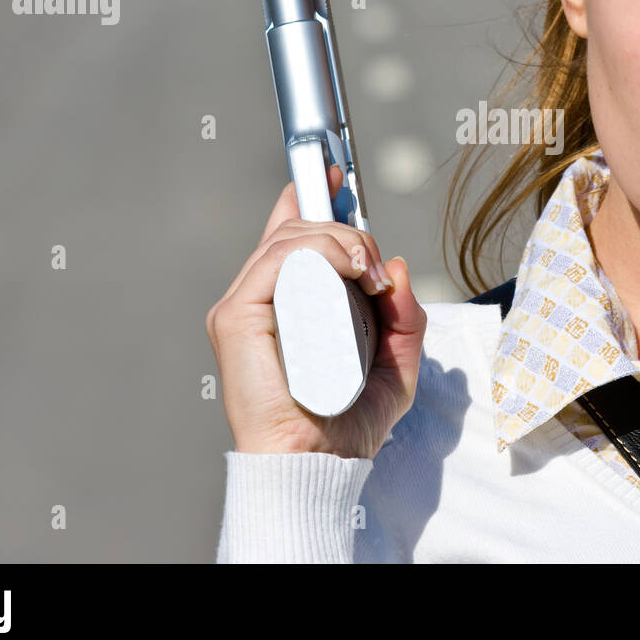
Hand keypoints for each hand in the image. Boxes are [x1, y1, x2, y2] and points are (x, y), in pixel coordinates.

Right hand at [205, 164, 426, 458]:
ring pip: (289, 239)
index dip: (312, 200)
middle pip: (297, 231)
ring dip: (339, 240)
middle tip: (373, 261)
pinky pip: (276, 261)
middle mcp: (260, 300)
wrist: (319, 464)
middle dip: (345, 229)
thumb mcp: (397, 363)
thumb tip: (397, 266)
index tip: (339, 175)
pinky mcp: (236, 318)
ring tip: (367, 270)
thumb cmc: (349, 424)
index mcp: (288, 305)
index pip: (290, 237)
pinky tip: (350, 270)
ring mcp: (243, 307)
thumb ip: (403, 316)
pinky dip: (317, 252)